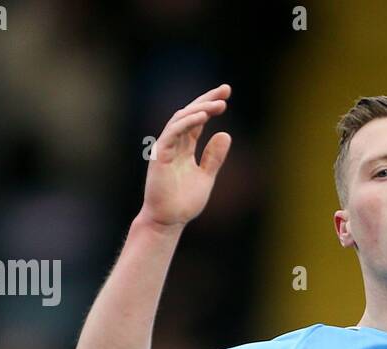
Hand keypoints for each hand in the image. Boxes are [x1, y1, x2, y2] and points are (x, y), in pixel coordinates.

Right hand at [139, 84, 232, 228]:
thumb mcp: (206, 176)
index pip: (198, 120)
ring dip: (199, 109)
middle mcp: (174, 144)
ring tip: (218, 104)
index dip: (210, 106)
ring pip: (180, 120)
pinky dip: (187, 123)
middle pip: (190, 114)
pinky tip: (202, 116)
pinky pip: (172, 133)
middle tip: (225, 89)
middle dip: (207, 100)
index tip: (226, 94)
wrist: (169, 220)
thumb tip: (226, 134)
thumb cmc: (184, 202)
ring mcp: (166, 148)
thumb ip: (214, 157)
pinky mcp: (160, 155)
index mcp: (185, 148)